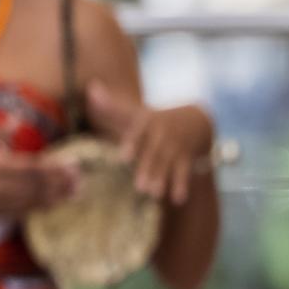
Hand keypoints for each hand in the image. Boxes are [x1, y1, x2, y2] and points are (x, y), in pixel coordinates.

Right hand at [0, 137, 79, 221]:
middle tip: (82, 179)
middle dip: (61, 183)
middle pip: (38, 186)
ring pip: (35, 201)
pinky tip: (57, 204)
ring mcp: (1, 203)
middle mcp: (1, 187)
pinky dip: (43, 207)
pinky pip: (26, 212)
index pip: (31, 168)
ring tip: (77, 192)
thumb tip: (16, 119)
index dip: (53, 167)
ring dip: (58, 197)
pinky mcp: (0, 214)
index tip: (71, 164)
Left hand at [87, 83, 215, 204]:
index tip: (124, 157)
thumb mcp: (136, 112)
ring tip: (155, 194)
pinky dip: (182, 185)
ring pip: (169, 164)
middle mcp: (163, 134)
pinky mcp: (188, 158)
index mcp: (148, 122)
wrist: (196, 120)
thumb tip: (91, 88)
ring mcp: (177, 147)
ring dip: (163, 178)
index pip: (140, 133)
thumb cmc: (155, 121)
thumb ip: (112, 107)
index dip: (134, 144)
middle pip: (155, 152)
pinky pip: (185, 172)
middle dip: (149, 168)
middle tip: (139, 186)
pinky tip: (178, 199)